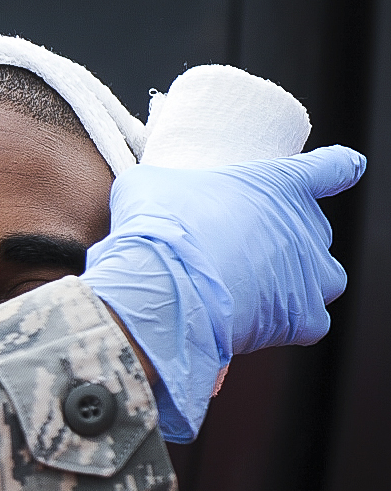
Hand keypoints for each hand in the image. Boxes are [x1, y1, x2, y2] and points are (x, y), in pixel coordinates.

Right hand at [80, 146, 365, 441]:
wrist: (162, 286)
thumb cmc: (158, 226)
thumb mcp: (149, 184)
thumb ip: (167, 183)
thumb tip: (150, 194)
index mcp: (281, 182)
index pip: (334, 167)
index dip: (337, 170)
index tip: (343, 170)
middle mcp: (307, 227)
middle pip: (314, 230)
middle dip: (283, 239)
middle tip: (239, 249)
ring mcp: (312, 274)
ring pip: (322, 278)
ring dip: (298, 282)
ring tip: (255, 288)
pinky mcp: (304, 318)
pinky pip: (310, 322)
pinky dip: (288, 323)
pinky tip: (255, 321)